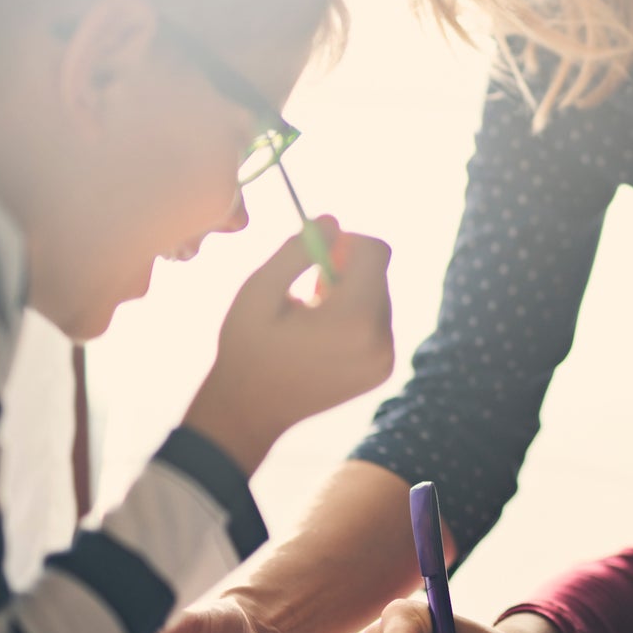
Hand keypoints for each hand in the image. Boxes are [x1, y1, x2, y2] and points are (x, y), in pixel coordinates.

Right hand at [185, 216, 393, 473]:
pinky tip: (321, 337)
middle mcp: (380, 340)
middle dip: (346, 271)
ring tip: (311, 318)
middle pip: (379, 274)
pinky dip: (355, 318)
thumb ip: (297, 250)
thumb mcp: (259, 290)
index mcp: (353, 319)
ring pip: (379, 297)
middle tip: (307, 292)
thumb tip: (333, 221)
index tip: (317, 252)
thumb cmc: (247, 348)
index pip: (376, 251)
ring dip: (350, 295)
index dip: (346, 241)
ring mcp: (385, 359)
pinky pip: (379, 323)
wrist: (249, 411)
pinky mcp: (384, 370)